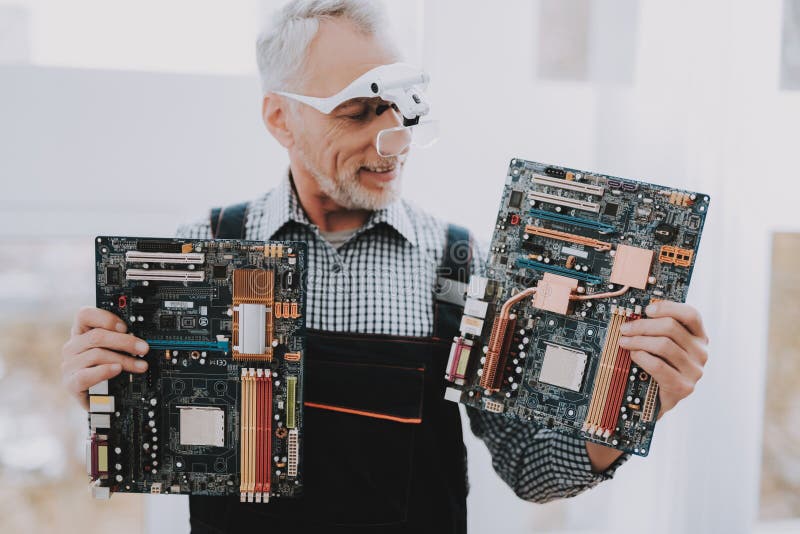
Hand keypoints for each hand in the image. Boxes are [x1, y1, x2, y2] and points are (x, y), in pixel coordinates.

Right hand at [61, 306, 149, 409]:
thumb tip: (140, 336)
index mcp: (81, 333)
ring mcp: (69, 365)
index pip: (84, 315)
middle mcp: (72, 347)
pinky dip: (104, 371)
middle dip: (125, 342)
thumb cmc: (105, 370)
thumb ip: (118, 339)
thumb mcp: (111, 351)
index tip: (125, 327)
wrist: (98, 399)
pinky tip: (117, 370)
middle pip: (96, 336)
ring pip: (96, 355)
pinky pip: (86, 375)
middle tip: (144, 348)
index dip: (106, 319)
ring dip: (124, 360)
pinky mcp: (70, 384)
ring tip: (140, 366)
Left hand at [618, 300, 708, 417]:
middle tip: (625, 328)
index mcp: (699, 337)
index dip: (668, 308)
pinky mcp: (683, 387)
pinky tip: (633, 355)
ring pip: (663, 345)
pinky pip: (658, 365)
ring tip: (624, 341)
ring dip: (638, 340)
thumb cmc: (660, 367)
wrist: (659, 399)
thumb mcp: (663, 346)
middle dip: (643, 325)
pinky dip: (641, 357)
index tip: (647, 309)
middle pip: (671, 327)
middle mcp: (701, 352)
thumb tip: (636, 314)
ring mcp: (694, 371)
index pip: (691, 315)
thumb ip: (658, 330)